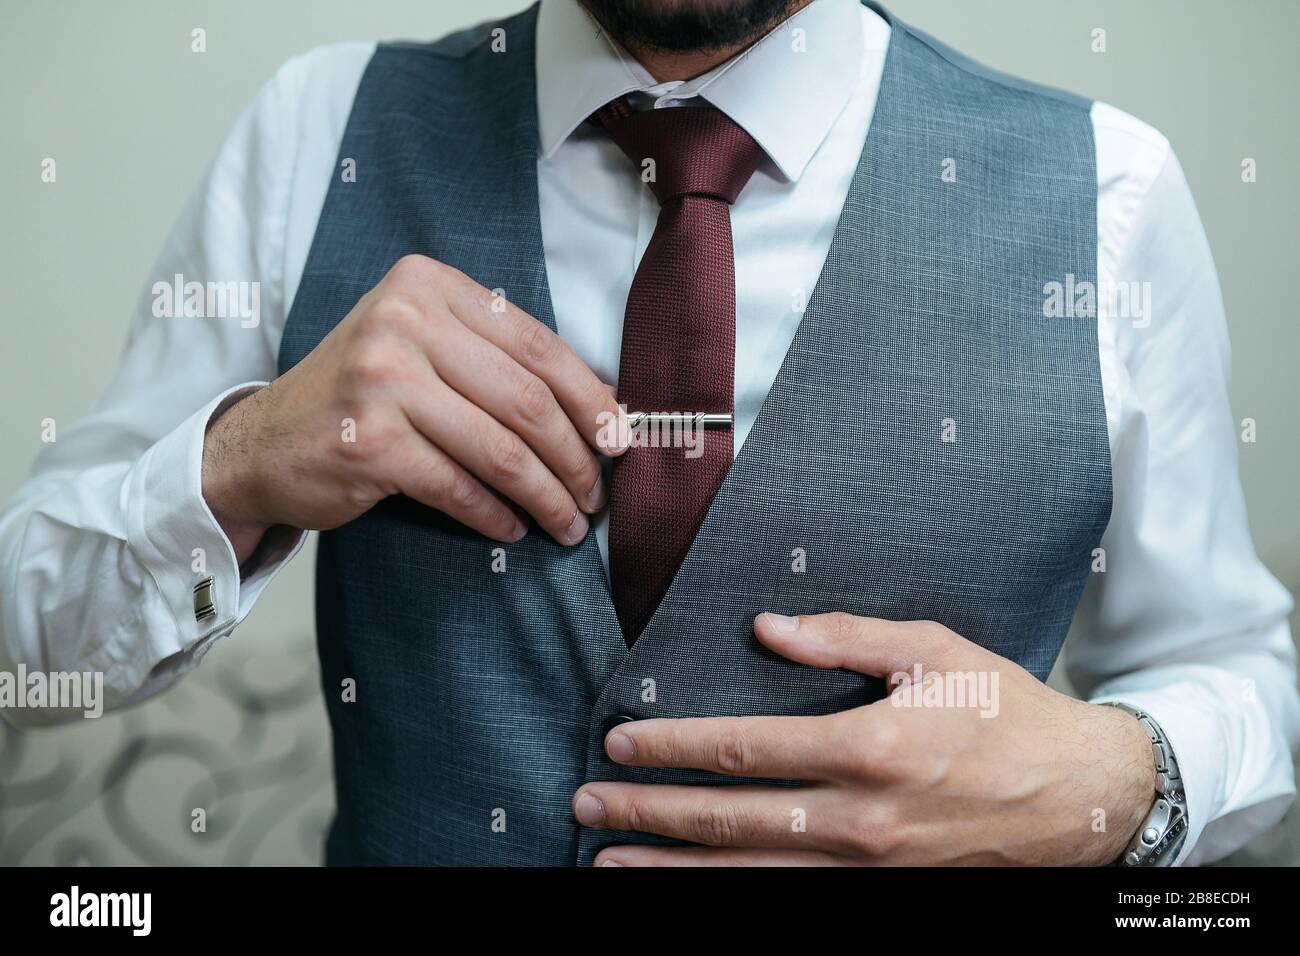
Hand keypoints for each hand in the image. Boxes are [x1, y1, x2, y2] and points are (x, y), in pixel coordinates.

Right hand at [202, 255, 624, 561]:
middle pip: (527, 400)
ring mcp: (381, 380)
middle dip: (576, 456)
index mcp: (427, 284)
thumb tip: (599, 407)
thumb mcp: (421, 346)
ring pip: (501, 450)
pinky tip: (513, 530)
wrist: (263, 443)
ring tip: (568, 523)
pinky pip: (460, 487)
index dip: (589, 397)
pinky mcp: (369, 442)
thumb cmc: (363, 396)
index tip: (619, 439)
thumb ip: (493, 358)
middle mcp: (403, 321)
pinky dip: (496, 516)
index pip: (536, 343)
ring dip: (547, 496)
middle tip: (598, 495)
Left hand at [573, 612, 1155, 865]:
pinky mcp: (886, 896)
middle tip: (587, 808)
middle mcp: (863, 820)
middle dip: (648, 816)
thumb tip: (767, 627)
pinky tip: (694, 894)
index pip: (743, 748)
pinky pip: (795, 904)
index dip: (673, 746)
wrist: (1088, 797)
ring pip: (751, 878)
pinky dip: (736, 900)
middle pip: (730, 822)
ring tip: (610, 868)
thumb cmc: (1009, 712)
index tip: (621, 741)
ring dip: (673, 874)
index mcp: (872, 747)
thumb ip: (845, 636)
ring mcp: (873, 870)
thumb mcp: (935, 652)